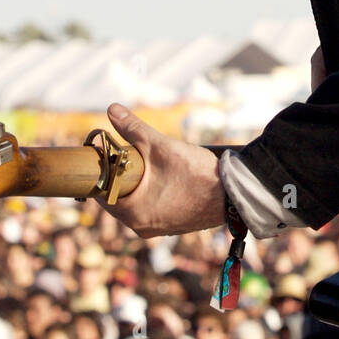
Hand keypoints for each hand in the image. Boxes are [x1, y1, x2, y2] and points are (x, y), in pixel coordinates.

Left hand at [97, 104, 226, 238]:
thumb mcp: (160, 145)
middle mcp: (142, 227)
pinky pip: (153, 208)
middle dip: (122, 175)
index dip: (103, 170)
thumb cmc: (197, 174)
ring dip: (138, 184)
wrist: (235, 194)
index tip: (106, 153)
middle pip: (119, 197)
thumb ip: (133, 128)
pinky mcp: (172, 225)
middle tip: (126, 153)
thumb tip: (112, 109)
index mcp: (133, 213)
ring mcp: (158, 229)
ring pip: (136, 202)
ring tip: (146, 162)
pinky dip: (153, 193)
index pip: (102, 191)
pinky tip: (163, 177)